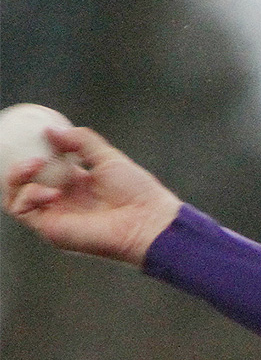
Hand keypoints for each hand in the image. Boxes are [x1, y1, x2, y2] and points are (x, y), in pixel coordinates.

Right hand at [6, 123, 181, 265]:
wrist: (148, 221)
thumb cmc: (137, 192)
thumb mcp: (108, 157)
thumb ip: (81, 141)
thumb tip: (49, 130)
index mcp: (75, 184)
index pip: (43, 167)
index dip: (33, 150)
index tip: (32, 133)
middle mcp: (62, 200)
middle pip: (22, 181)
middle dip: (16, 164)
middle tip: (30, 150)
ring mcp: (54, 215)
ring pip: (14, 196)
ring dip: (15, 176)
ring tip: (36, 164)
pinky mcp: (51, 230)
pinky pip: (20, 210)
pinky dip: (28, 195)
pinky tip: (51, 191)